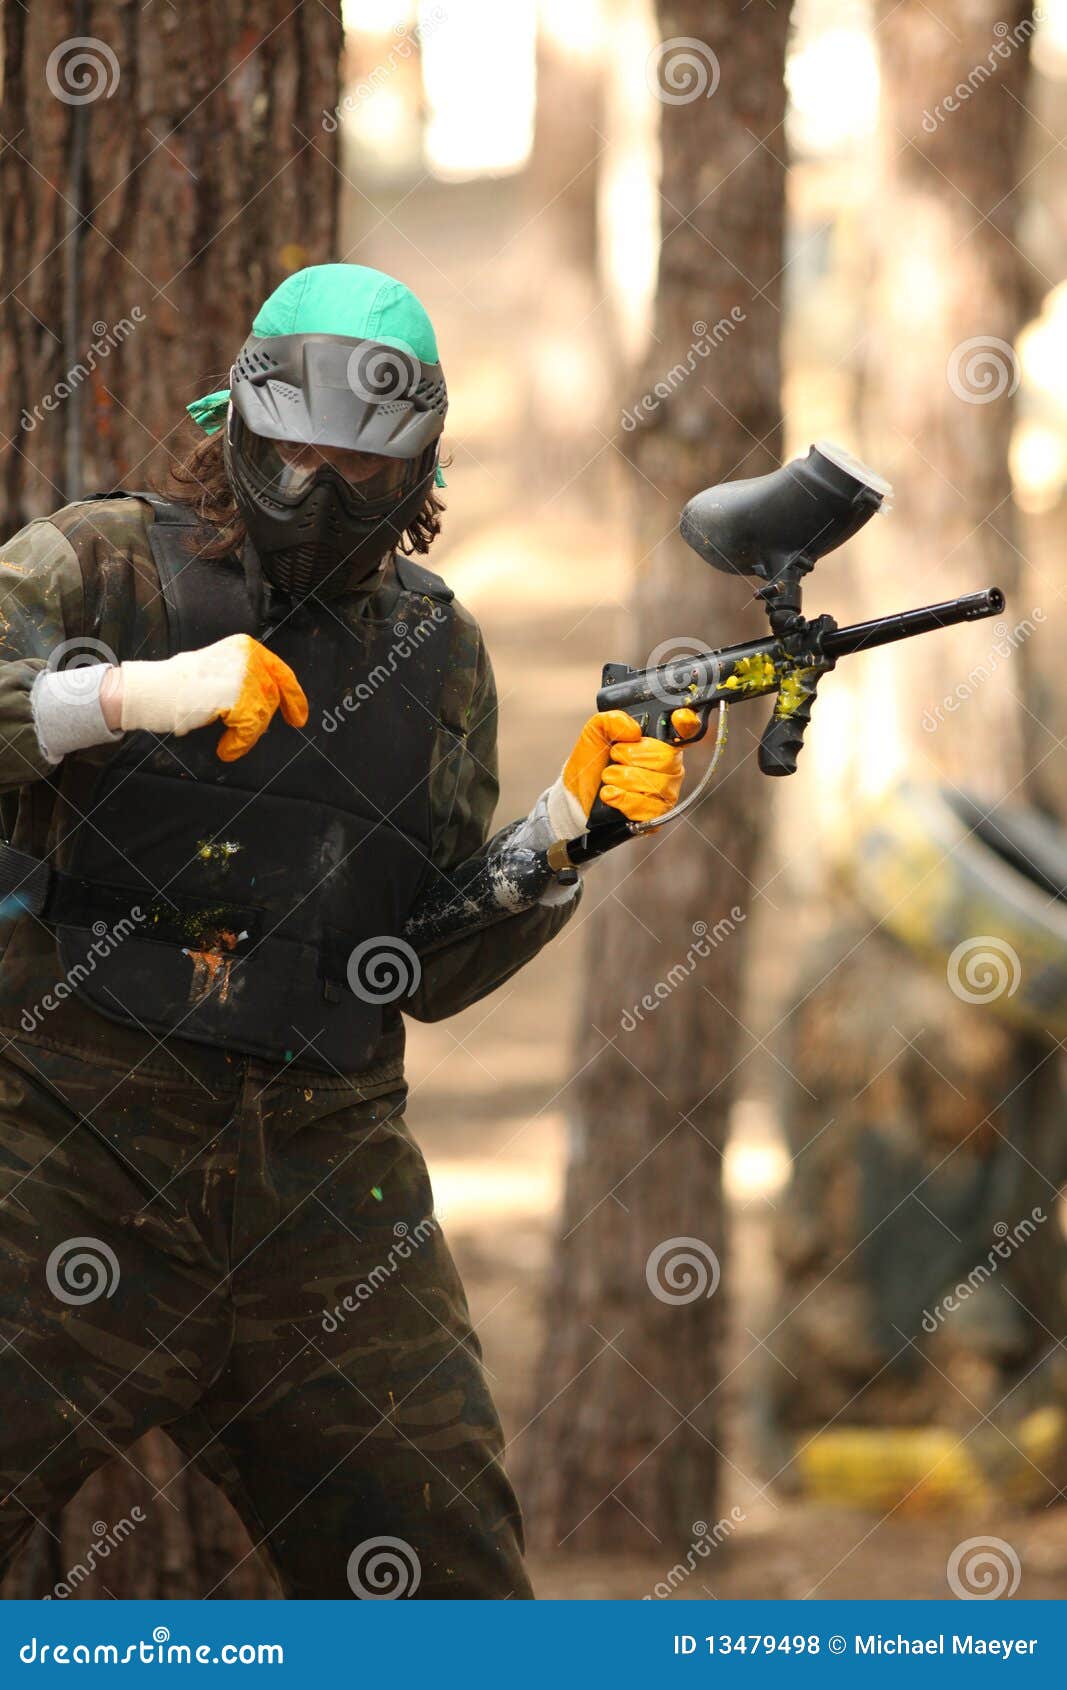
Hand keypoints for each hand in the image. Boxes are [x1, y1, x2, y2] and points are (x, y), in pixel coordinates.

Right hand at [115, 634, 307, 760]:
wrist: (156, 690)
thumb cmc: (181, 684)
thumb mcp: (221, 669)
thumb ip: (246, 679)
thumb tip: (269, 701)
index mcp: (245, 647)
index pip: (280, 671)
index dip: (294, 696)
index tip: (299, 716)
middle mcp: (248, 657)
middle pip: (272, 695)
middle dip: (265, 718)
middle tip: (253, 732)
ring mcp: (244, 677)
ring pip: (262, 714)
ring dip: (248, 733)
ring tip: (232, 741)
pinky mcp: (237, 699)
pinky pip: (249, 729)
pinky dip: (240, 743)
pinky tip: (228, 748)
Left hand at [547, 707, 700, 835]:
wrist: (577, 798)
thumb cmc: (592, 766)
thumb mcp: (594, 735)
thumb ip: (611, 721)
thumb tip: (633, 730)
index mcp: (659, 741)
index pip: (686, 729)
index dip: (688, 722)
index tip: (680, 716)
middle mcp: (670, 766)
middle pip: (667, 757)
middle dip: (632, 757)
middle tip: (614, 758)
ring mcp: (667, 792)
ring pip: (656, 783)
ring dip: (622, 779)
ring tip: (609, 778)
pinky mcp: (658, 815)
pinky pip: (649, 807)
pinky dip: (623, 799)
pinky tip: (611, 795)